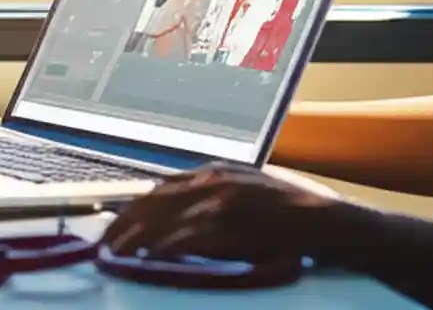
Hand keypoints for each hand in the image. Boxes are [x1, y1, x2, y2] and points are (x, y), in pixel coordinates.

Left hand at [101, 162, 353, 262]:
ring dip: (134, 238)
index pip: (160, 188)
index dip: (133, 208)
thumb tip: (181, 217)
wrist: (329, 223)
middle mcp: (213, 182)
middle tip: (103, 245)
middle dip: (124, 223)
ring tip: (114, 254)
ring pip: (163, 219)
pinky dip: (163, 248)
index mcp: (215, 173)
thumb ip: (214, 198)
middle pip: (154, 201)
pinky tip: (148, 258)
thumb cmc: (292, 213)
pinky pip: (187, 238)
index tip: (114, 225)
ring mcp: (220, 202)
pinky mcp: (230, 225)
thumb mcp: (247, 191)